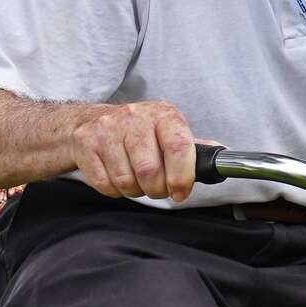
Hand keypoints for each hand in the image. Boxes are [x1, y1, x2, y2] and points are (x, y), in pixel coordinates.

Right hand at [70, 100, 196, 202]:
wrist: (88, 121)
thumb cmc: (137, 131)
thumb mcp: (167, 130)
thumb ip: (192, 146)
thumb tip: (220, 156)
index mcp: (163, 114)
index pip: (178, 147)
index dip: (182, 177)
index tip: (181, 192)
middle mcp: (135, 117)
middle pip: (150, 171)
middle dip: (157, 189)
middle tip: (158, 188)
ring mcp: (107, 129)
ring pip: (127, 181)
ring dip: (135, 190)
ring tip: (137, 180)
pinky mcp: (85, 143)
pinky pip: (105, 184)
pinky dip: (115, 190)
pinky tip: (117, 177)